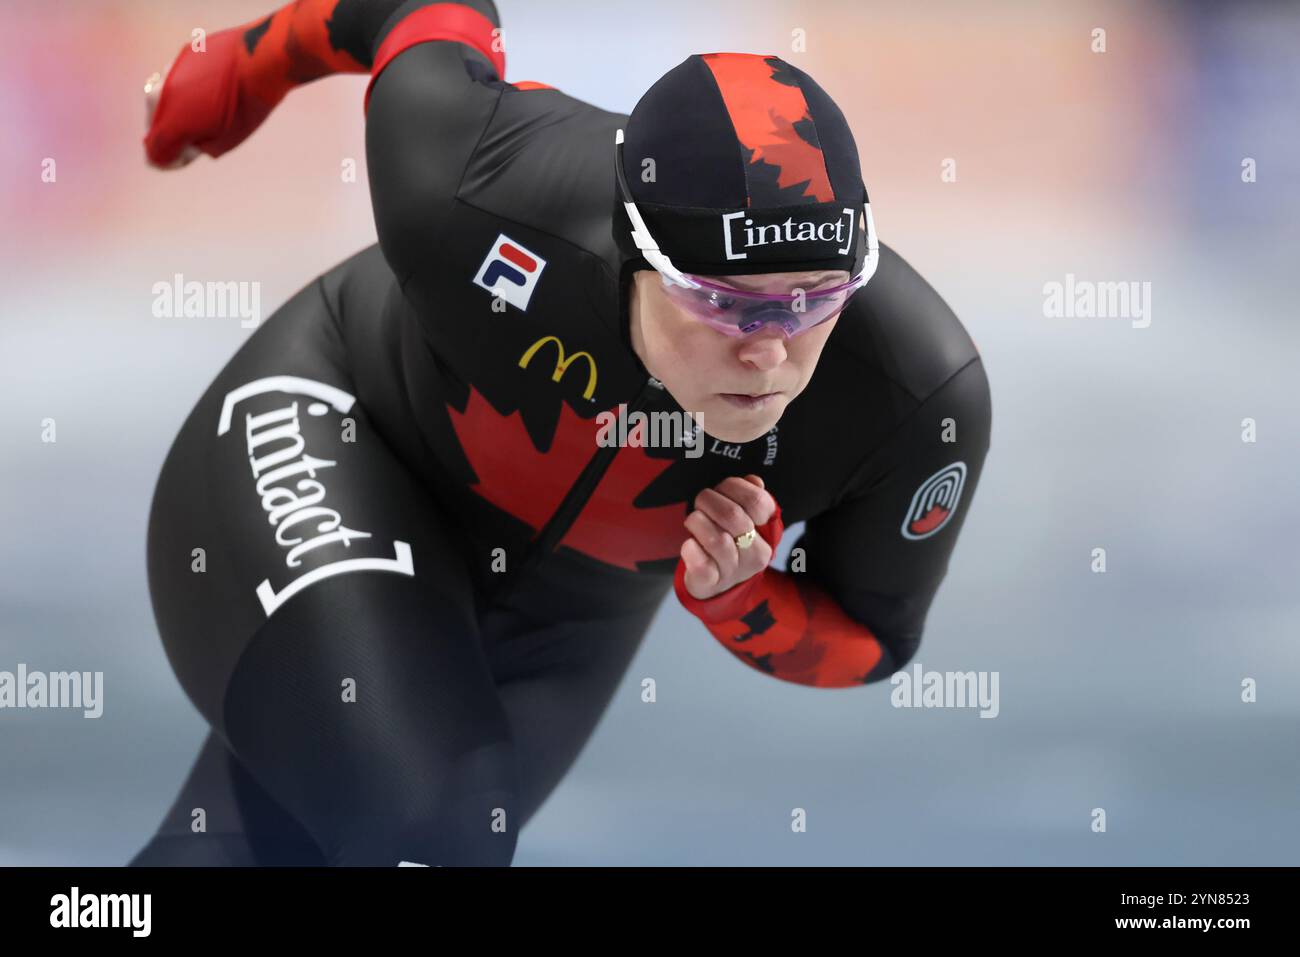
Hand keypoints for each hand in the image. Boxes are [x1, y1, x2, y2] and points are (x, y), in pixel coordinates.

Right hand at [143, 29, 273, 167]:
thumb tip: (189, 146)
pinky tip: (207, 91)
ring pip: (162, 98)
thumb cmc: (247, 106)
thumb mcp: (226, 140)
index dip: (165, 160)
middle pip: (155, 123)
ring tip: (202, 115)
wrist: (259, 61)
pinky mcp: (182, 55)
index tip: (178, 162)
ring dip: (175, 109)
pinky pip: (175, 78)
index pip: (155, 150)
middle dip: (169, 135)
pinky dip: (185, 89)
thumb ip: (201, 147)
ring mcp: (169, 72)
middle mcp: (162, 97)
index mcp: (172, 123)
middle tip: (191, 142)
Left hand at [679, 474, 776, 600]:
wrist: (717, 587)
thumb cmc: (730, 544)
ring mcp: (733, 570)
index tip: (722, 490)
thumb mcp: (745, 521)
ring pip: (717, 539)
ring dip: (697, 522)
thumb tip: (754, 481)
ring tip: (693, 522)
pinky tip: (689, 544)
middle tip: (701, 504)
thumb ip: (750, 499)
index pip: (758, 501)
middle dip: (709, 501)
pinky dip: (692, 550)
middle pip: (733, 515)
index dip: (734, 487)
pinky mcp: (711, 582)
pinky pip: (702, 565)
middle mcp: (755, 553)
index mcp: (767, 533)